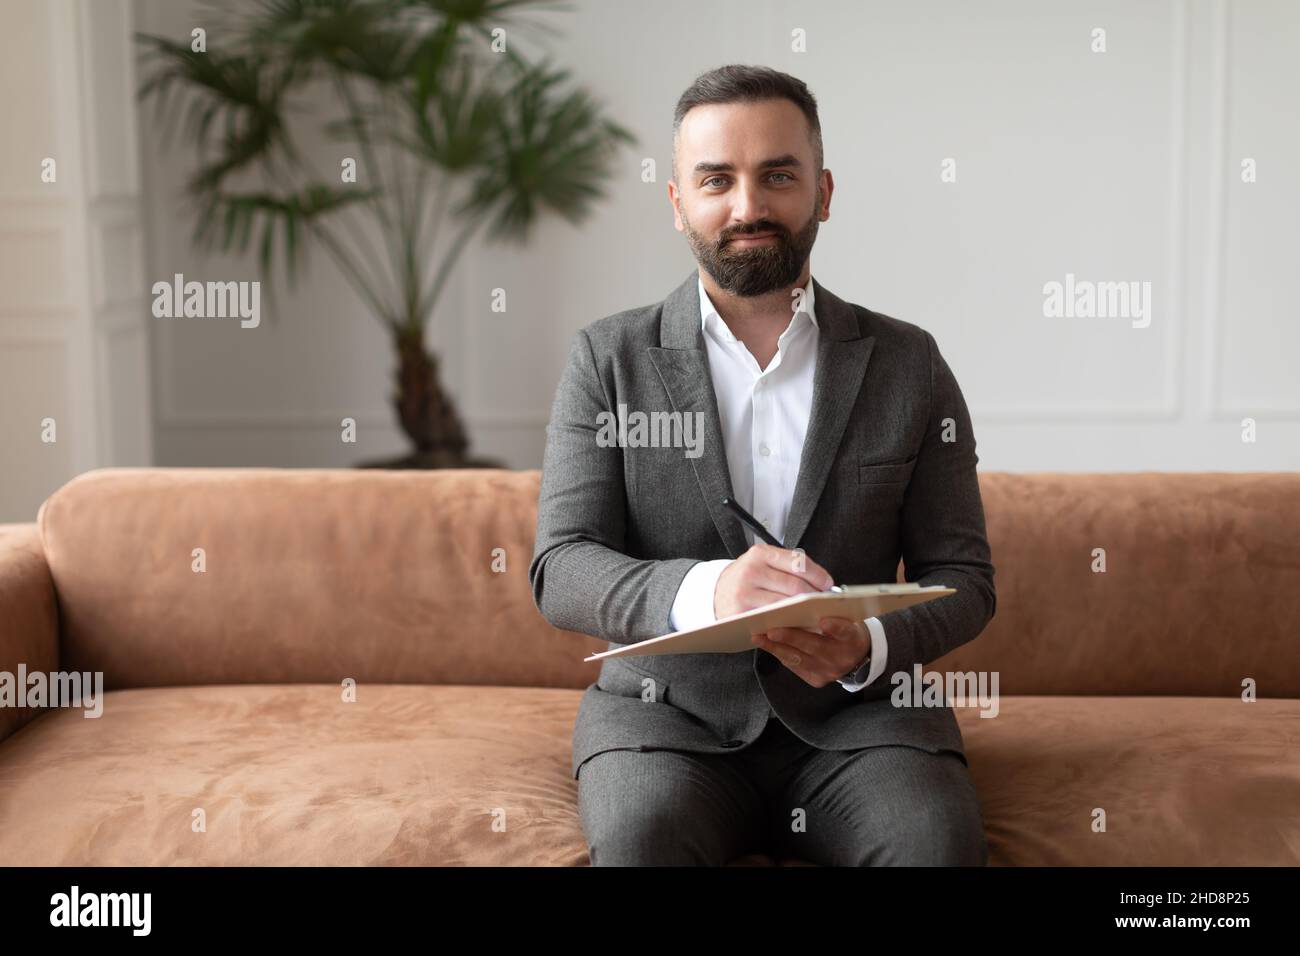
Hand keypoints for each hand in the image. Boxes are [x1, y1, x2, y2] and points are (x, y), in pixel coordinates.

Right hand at [714, 543, 833, 619]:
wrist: (715, 592)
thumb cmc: (747, 578)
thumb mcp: (762, 562)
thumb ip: (788, 568)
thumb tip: (822, 583)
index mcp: (760, 554)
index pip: (797, 562)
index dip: (817, 575)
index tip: (828, 584)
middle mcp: (751, 571)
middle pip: (794, 585)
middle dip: (814, 597)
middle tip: (824, 604)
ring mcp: (745, 593)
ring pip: (784, 604)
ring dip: (804, 612)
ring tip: (815, 615)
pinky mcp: (741, 612)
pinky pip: (772, 619)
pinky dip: (789, 623)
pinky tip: (797, 624)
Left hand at [750, 616, 869, 688]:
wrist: (854, 656)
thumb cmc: (844, 629)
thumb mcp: (845, 618)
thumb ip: (830, 612)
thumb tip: (802, 601)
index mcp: (853, 639)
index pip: (845, 631)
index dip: (835, 627)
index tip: (823, 620)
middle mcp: (841, 658)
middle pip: (816, 647)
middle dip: (792, 637)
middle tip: (772, 630)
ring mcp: (828, 671)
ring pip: (799, 658)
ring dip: (776, 647)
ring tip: (759, 637)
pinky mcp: (816, 679)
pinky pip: (794, 666)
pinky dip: (779, 653)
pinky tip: (766, 644)